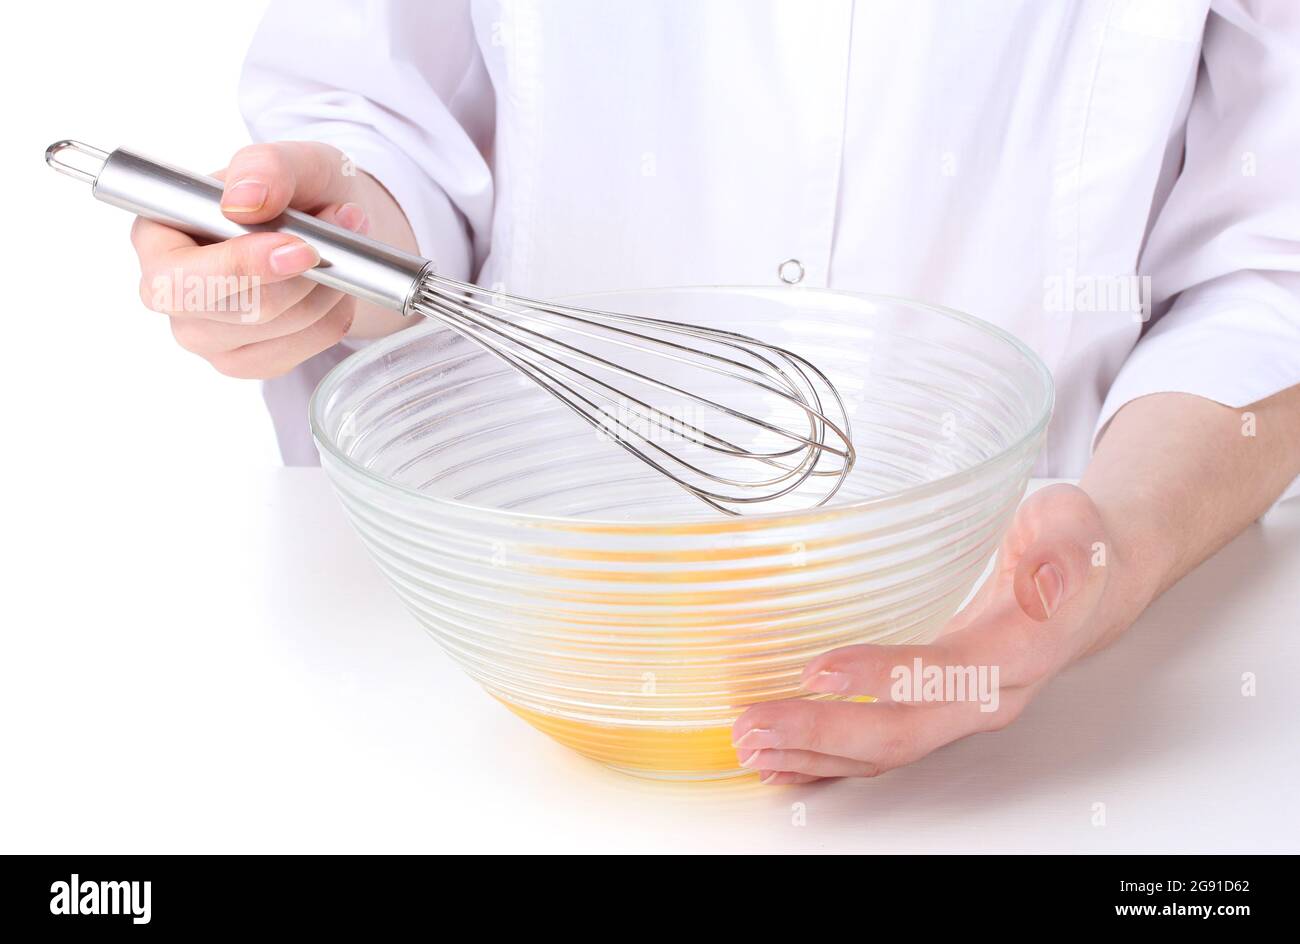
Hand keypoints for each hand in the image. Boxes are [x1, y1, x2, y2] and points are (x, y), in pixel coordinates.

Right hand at [130, 141, 403, 378]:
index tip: (301, 247)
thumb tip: (243, 201)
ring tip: (339, 248)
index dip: (241, 267)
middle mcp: (171, 294)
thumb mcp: (293, 159)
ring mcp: (207, 336)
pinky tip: (330, 284)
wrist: (327, 228)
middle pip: (241, 310)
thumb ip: (267, 168)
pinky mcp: (248, 361)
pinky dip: (333, 313)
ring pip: (281, 328)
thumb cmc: (296, 190)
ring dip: (328, 288)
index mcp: (156, 236)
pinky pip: (307, 346)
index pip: (178, 277)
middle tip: (339, 237)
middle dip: (304, 277)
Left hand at [732, 484, 1121, 783]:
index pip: (948, 673)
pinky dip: (827, 761)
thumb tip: (1048, 578)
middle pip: (904, 730)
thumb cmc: (1070, 544)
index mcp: (1022, 648)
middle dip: (824, 732)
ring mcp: (962, 712)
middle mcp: (992, 693)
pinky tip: (782, 762)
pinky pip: (881, 750)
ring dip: (814, 754)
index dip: (884, 678)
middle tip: (757, 724)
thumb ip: (1060, 550)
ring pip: (886, 750)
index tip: (818, 672)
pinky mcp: (938, 714)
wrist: (1089, 583)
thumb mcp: (1072, 523)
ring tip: (751, 747)